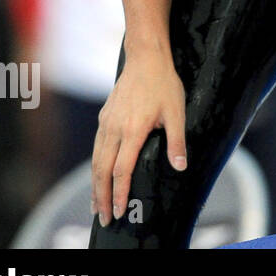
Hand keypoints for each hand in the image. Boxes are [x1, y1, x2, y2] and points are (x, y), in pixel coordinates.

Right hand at [93, 51, 186, 225]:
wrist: (145, 58)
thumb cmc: (164, 84)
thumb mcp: (177, 112)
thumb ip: (177, 141)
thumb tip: (179, 167)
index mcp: (132, 130)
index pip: (122, 170)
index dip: (120, 193)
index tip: (119, 211)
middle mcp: (114, 129)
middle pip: (102, 171)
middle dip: (102, 196)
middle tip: (104, 217)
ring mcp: (106, 123)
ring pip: (96, 160)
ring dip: (95, 185)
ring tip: (96, 204)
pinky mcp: (104, 118)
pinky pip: (96, 148)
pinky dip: (95, 167)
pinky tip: (98, 176)